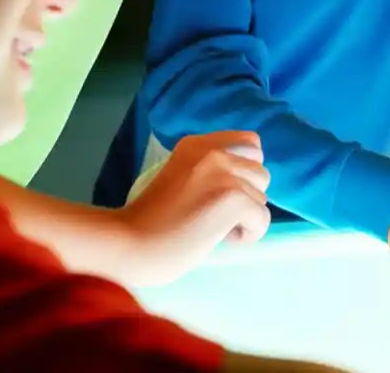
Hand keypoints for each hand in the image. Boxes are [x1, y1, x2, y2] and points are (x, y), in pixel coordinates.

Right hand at [120, 131, 271, 285]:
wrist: (127, 245)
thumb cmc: (149, 223)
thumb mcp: (180, 178)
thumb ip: (210, 171)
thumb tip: (249, 182)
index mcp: (197, 144)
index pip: (251, 143)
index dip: (245, 172)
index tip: (220, 194)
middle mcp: (213, 151)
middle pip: (261, 172)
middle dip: (246, 197)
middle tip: (212, 216)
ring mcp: (224, 173)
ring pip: (263, 198)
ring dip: (243, 219)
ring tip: (210, 229)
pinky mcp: (234, 198)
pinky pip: (262, 220)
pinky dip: (245, 237)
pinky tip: (214, 240)